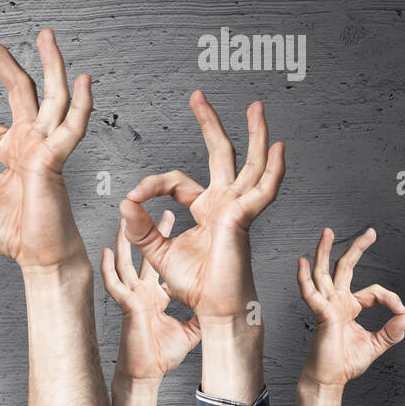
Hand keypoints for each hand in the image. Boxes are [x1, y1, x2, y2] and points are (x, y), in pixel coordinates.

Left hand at [0, 29, 92, 268]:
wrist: (39, 257)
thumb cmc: (15, 232)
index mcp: (11, 148)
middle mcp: (31, 141)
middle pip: (18, 90)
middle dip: (0, 60)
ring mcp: (46, 147)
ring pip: (50, 96)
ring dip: (49, 65)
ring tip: (46, 36)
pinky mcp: (56, 160)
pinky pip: (71, 128)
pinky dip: (80, 105)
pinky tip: (84, 82)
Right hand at [101, 211, 200, 382]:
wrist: (146, 373)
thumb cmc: (161, 356)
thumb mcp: (189, 332)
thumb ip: (199, 317)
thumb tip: (215, 308)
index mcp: (155, 296)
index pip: (164, 264)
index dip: (172, 247)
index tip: (182, 230)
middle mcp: (142, 292)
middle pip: (147, 255)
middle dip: (155, 233)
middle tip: (164, 211)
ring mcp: (132, 297)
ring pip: (126, 262)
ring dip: (125, 241)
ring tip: (125, 219)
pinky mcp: (126, 305)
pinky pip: (114, 283)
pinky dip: (108, 268)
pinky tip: (105, 252)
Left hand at [119, 91, 285, 319]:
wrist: (215, 309)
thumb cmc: (195, 284)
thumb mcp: (157, 251)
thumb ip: (141, 227)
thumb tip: (125, 201)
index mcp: (204, 208)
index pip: (176, 181)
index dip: (152, 184)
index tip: (134, 197)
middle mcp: (224, 203)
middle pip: (220, 154)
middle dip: (210, 124)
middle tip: (198, 96)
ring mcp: (238, 209)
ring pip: (249, 164)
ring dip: (254, 135)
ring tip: (256, 108)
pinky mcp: (244, 219)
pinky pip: (263, 191)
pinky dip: (272, 171)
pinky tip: (278, 149)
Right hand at [297, 228, 404, 387]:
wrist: (330, 378)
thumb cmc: (346, 362)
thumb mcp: (377, 344)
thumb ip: (392, 331)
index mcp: (349, 307)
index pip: (373, 291)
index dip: (390, 298)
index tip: (401, 310)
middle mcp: (337, 302)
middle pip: (344, 268)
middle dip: (357, 249)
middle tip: (370, 232)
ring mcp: (327, 306)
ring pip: (323, 272)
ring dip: (324, 251)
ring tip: (327, 232)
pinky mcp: (320, 313)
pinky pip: (310, 293)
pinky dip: (304, 278)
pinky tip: (302, 263)